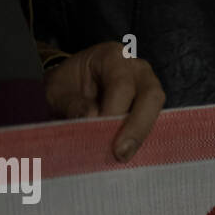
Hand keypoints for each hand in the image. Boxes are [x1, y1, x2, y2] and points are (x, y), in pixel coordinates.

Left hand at [44, 42, 164, 161]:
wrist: (73, 84)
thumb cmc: (67, 84)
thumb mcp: (57, 90)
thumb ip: (71, 104)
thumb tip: (92, 118)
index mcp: (113, 58)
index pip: (122, 85)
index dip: (114, 111)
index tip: (100, 133)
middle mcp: (137, 69)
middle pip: (151, 96)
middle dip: (138, 127)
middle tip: (121, 154)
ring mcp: (148, 88)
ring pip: (156, 111)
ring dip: (141, 136)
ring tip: (122, 157)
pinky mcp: (150, 108)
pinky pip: (154, 123)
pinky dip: (141, 140)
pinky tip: (128, 154)